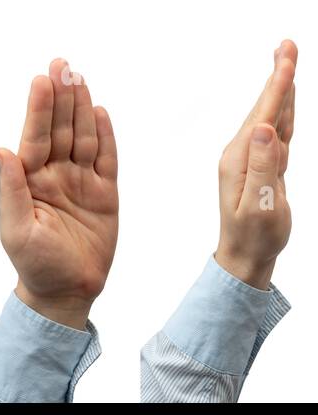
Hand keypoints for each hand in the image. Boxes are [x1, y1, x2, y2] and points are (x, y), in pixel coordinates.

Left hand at [0, 60, 117, 329]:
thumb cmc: (34, 264)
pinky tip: (100, 112)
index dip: (38, 109)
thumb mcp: (16, 229)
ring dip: (82, 108)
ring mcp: (80, 182)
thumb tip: (1, 150)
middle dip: (60, 98)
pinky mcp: (105, 194)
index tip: (41, 80)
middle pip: (59, 129)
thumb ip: (11, 189)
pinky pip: (106, 159)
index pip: (34, 137)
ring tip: (80, 79)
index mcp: (29, 181)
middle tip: (62, 65)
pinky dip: (105, 136)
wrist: (65, 292)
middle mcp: (53, 176)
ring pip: (82, 138)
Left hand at [216, 41, 297, 289]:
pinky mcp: (262, 166)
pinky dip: (285, 111)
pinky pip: (277, 131)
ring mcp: (251, 158)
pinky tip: (288, 101)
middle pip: (266, 107)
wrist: (245, 256)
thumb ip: (263, 166)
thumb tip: (264, 130)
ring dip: (281, 89)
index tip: (286, 56)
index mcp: (240, 158)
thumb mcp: (258, 204)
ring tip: (287, 63)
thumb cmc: (253, 236)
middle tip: (287, 45)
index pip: (264, 114)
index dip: (278, 84)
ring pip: (273, 116)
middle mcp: (242, 153)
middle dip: (279, 75)